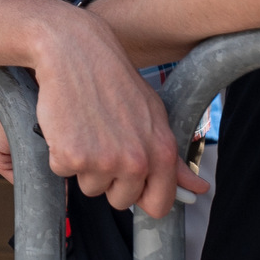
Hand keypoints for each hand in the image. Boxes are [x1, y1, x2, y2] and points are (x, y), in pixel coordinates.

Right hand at [28, 5, 207, 217]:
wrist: (76, 53)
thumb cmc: (115, 83)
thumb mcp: (154, 116)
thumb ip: (174, 159)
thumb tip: (198, 191)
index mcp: (161, 152)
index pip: (159, 206)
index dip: (144, 198)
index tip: (133, 186)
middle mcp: (135, 161)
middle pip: (121, 201)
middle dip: (110, 179)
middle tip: (105, 142)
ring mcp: (102, 161)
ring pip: (90, 187)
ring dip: (84, 166)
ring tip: (87, 129)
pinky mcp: (70, 157)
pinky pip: (63, 172)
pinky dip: (60, 153)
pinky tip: (68, 126)